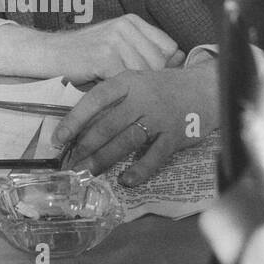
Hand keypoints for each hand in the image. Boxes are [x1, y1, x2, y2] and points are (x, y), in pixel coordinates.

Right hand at [0, 12, 183, 80]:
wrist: (48, 54)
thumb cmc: (84, 55)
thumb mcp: (116, 45)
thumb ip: (144, 51)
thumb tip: (179, 63)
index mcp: (132, 21)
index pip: (170, 47)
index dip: (167, 68)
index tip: (155, 82)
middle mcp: (125, 26)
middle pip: (160, 63)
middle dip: (152, 83)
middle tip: (140, 95)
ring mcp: (114, 40)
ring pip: (145, 74)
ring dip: (136, 90)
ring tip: (126, 96)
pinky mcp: (104, 56)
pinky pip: (127, 82)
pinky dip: (123, 94)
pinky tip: (114, 96)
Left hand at [51, 62, 217, 184]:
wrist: (204, 88)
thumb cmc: (161, 87)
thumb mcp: (134, 82)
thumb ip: (112, 100)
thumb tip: (80, 125)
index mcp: (126, 82)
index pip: (94, 100)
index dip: (74, 120)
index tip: (58, 138)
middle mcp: (142, 98)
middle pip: (108, 124)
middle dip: (86, 146)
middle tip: (70, 164)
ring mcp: (160, 117)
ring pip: (127, 141)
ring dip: (105, 159)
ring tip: (88, 173)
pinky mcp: (176, 136)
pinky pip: (155, 156)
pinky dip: (140, 170)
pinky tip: (126, 181)